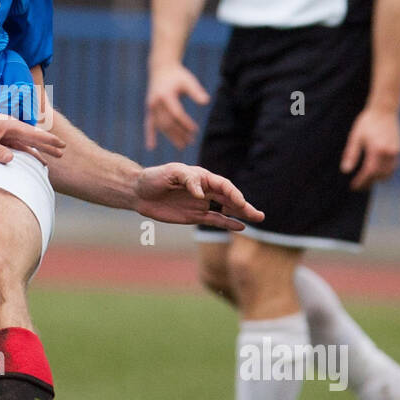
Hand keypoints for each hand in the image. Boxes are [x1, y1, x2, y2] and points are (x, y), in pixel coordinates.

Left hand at [0, 102, 64, 165]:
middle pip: (32, 140)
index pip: (35, 134)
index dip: (49, 141)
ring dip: (34, 153)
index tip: (63, 145)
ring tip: (46, 163)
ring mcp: (2, 136)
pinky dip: (20, 156)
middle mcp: (9, 130)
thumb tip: (11, 160)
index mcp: (10, 125)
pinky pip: (12, 150)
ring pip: (23, 146)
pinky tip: (24, 162)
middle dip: (47, 146)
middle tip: (62, 152)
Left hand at [133, 163, 263, 230]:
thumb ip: (187, 179)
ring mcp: (201, 203)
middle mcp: (205, 189)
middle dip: (244, 206)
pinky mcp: (195, 215)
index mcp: (201, 177)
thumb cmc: (154, 177)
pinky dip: (228, 223)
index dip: (233, 194)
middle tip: (260, 215)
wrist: (139, 192)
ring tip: (257, 219)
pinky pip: (215, 219)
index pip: (222, 185)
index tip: (240, 203)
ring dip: (241, 214)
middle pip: (229, 198)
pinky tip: (240, 226)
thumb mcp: (169, 173)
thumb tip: (200, 192)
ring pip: (226, 209)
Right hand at [144, 62, 209, 149]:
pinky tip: (151, 147)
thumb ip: (196, 92)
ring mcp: (151, 108)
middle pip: (168, 123)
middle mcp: (156, 103)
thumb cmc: (178, 75)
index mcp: (165, 95)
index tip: (195, 131)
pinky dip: (150, 135)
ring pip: (161, 126)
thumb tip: (206, 102)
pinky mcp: (150, 110)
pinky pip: (149, 125)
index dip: (185, 123)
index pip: (176, 113)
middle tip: (191, 142)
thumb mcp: (188, 81)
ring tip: (183, 146)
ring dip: (171, 137)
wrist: (161, 69)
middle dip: (179, 133)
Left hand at [340, 107, 399, 190]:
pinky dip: (385, 172)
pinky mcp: (399, 149)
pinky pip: (393, 167)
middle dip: (368, 183)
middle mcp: (389, 152)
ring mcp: (396, 151)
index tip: (353, 187)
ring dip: (378, 179)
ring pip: (388, 173)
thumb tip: (345, 170)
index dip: (361, 181)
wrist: (384, 110)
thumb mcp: (355, 137)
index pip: (369, 172)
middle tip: (358, 187)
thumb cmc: (367, 122)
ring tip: (366, 182)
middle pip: (379, 175)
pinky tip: (377, 173)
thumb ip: (351, 154)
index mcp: (377, 149)